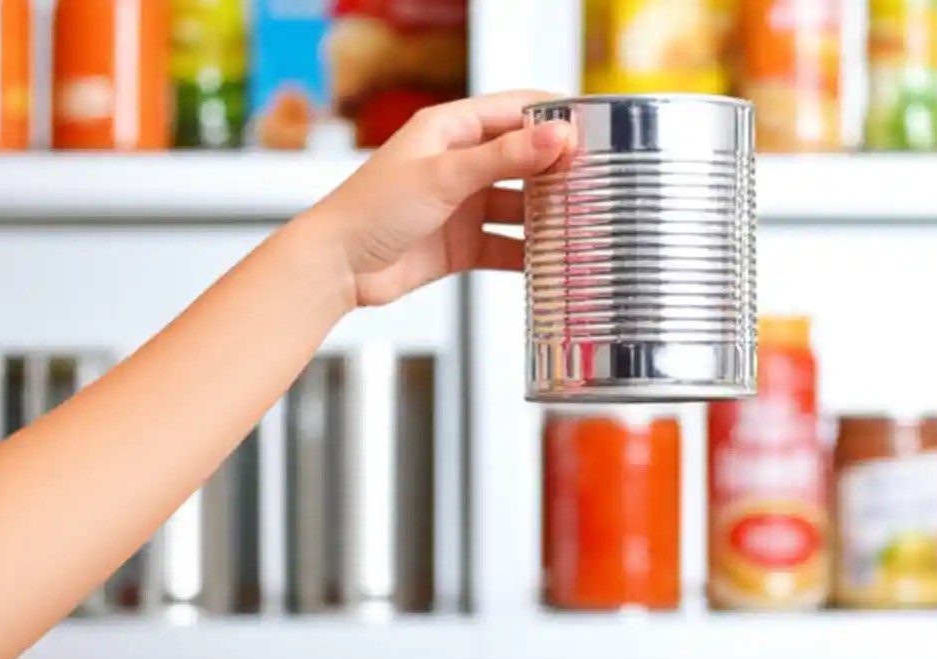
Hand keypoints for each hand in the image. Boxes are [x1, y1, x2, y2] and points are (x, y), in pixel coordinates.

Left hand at [305, 90, 571, 306]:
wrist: (336, 268)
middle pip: (522, 158)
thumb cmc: (371, 210)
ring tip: (585, 220)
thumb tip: (558, 136)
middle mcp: (458, 163)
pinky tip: (554, 260)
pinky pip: (506, 244)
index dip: (554, 117)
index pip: (514, 110)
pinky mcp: (461, 243)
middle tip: (600, 178)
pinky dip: (528, 252)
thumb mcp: (444, 176)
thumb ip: (504, 158)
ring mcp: (461, 205)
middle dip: (558, 168)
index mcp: (450, 129)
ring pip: (518, 203)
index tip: (593, 129)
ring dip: (547, 213)